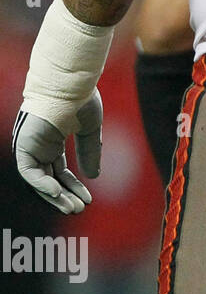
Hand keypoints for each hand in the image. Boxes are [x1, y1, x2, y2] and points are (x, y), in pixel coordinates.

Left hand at [12, 91, 102, 214]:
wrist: (70, 84)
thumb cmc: (80, 99)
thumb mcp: (90, 130)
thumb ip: (90, 152)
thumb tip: (94, 177)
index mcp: (52, 141)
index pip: (60, 171)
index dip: (73, 187)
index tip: (88, 199)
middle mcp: (39, 146)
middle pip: (49, 179)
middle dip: (63, 196)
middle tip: (78, 209)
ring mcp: (30, 146)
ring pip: (38, 180)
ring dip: (54, 195)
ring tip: (71, 208)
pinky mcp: (24, 145)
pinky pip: (29, 172)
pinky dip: (42, 184)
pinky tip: (58, 193)